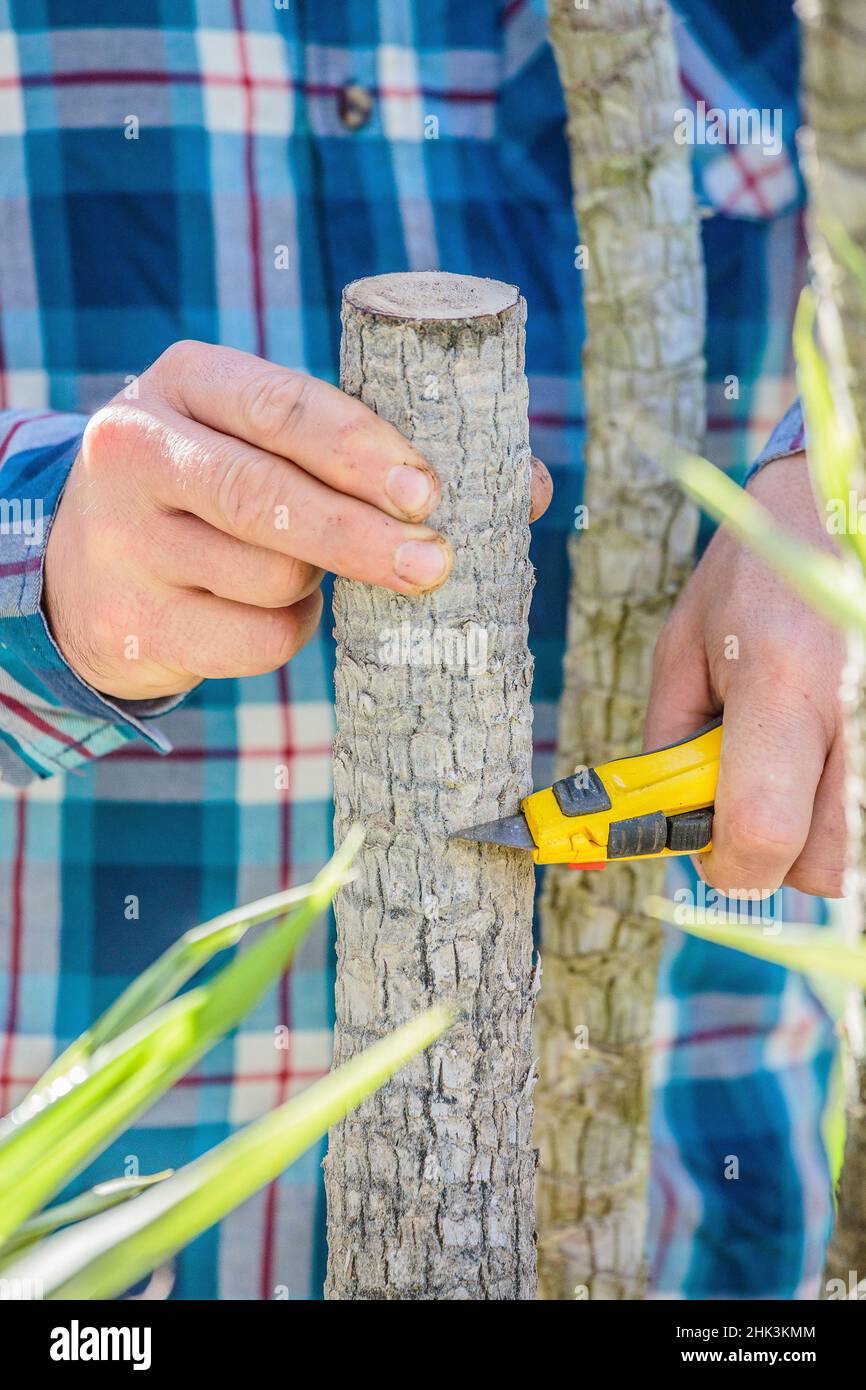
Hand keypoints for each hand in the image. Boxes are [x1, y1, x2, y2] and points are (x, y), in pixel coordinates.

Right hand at [44, 341, 552, 700]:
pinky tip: (269, 609)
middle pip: (267, 499)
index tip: (428, 491)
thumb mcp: (267, 443)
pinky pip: (256, 641)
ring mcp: (124, 540)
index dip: (360, 450)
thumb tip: (529, 488)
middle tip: (435, 562)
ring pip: (271, 577)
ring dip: (319, 584)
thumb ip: (372, 452)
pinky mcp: (132, 621)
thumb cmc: (223, 488)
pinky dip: (288, 633)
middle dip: (364, 537)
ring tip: (309, 569)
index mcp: (186, 381)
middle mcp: (138, 450)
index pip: (282, 408)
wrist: (93, 565)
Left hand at [645, 453, 845, 897]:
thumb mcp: (683, 648)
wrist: (839, 514)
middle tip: (747, 797)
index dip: (726, 863)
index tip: (706, 843)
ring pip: (852, 850)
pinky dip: (836, 798)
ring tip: (786, 759)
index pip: (764, 833)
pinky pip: (864, 810)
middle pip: (820, 866)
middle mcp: (854, 710)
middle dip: (771, 854)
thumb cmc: (753, 574)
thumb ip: (670, 744)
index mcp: (782, 682)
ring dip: (809, 830)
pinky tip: (817, 746)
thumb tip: (668, 826)